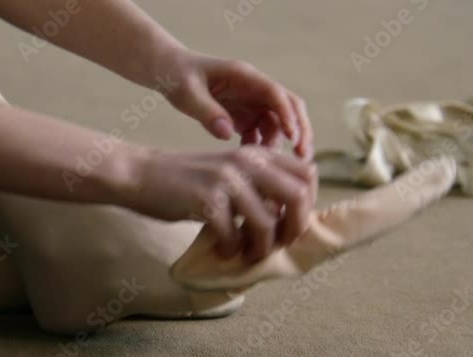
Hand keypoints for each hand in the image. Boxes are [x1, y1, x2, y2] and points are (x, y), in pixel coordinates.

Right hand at [121, 145, 317, 261]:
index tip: (293, 222)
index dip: (309, 203)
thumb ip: (259, 183)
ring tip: (248, 254)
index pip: (308, 173)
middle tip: (280, 244)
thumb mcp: (229, 170)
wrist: (142, 175)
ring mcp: (227, 180)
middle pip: (298, 197)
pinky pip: (233, 236)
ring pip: (266, 224)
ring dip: (261, 248)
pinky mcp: (207, 201)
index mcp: (257, 153)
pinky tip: (221, 249)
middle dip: (294, 229)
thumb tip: (292, 217)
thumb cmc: (188, 181)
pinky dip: (230, 249)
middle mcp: (247, 162)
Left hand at [163, 52, 313, 159]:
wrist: (169, 72)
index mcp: (244, 76)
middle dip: (300, 130)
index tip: (292, 137)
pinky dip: (259, 148)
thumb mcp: (187, 94)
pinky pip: (261, 134)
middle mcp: (254, 88)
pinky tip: (247, 162)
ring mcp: (251, 103)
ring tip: (269, 167)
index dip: (287, 114)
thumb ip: (207, 112)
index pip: (275, 94)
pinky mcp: (245, 116)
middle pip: (289, 107)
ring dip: (278, 145)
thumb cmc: (177, 76)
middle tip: (303, 156)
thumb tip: (227, 134)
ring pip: (277, 125)